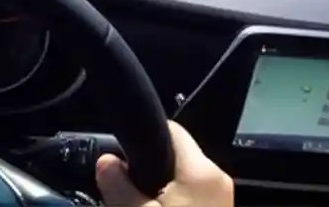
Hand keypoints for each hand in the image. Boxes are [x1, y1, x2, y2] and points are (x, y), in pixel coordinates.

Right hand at [95, 121, 233, 206]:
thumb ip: (118, 186)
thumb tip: (106, 161)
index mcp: (202, 171)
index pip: (170, 129)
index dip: (142, 134)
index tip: (120, 151)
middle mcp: (218, 178)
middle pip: (174, 155)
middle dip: (147, 166)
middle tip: (124, 188)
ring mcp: (222, 198)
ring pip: (180, 178)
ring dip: (157, 187)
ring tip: (137, 203)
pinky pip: (189, 195)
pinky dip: (171, 200)